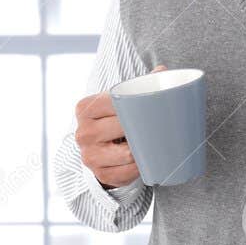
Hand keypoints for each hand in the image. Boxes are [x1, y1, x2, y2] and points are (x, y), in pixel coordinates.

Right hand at [74, 65, 165, 189]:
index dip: (138, 106)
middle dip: (142, 128)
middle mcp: (83, 132)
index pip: (116, 103)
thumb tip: (162, 70)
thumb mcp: (120, 102)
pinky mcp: (100, 174)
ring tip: (151, 143)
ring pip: (128, 153)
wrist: (100, 150)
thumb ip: (139, 85)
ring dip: (143, 150)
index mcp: (85, 109)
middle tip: (158, 126)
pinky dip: (141, 167)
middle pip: (123, 128)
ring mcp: (89, 156)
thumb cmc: (114, 120)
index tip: (154, 108)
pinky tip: (145, 160)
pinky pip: (128, 172)